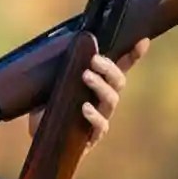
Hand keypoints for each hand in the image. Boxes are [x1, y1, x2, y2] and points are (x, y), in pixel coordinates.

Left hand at [27, 38, 149, 151]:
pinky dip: (94, 115)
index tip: (143, 41)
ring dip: (100, 86)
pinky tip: (85, 108)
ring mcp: (99, 118)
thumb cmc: (46, 105)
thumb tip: (61, 44)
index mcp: (96, 84)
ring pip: (111, 100)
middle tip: (94, 60)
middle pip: (118, 81)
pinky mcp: (91, 137)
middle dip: (109, 68)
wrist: (34, 137)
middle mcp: (102, 100)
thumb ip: (58, 67)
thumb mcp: (50, 83)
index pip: (118, 68)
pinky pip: (100, 126)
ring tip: (85, 76)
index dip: (133, 55)